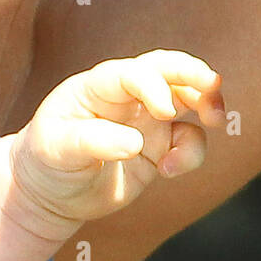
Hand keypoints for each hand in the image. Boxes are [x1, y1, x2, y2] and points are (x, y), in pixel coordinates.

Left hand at [9, 49, 225, 231]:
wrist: (51, 190)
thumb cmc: (46, 159)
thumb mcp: (55, 150)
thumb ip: (91, 142)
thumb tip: (134, 144)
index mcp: (95, 87)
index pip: (128, 73)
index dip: (151, 84)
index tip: (164, 110)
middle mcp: (124, 97)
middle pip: (164, 69)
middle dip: (192, 71)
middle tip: (213, 83)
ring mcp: (145, 119)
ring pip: (186, 97)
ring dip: (207, 102)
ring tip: (214, 121)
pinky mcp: (160, 146)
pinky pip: (189, 139)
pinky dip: (192, 152)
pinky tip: (168, 171)